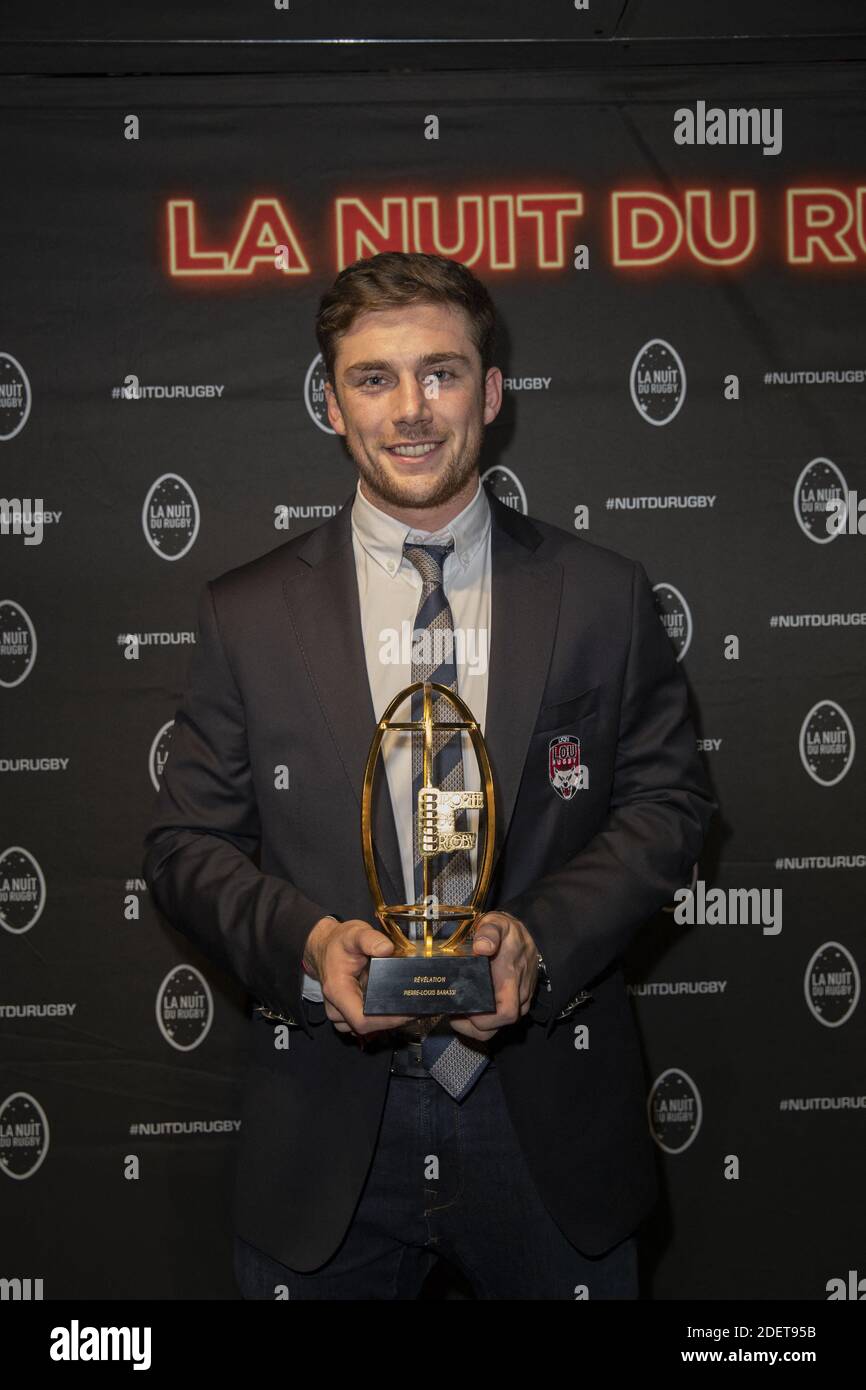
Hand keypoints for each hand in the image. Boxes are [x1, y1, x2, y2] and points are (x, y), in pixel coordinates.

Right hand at [304, 918, 417, 1036]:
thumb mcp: (354, 934)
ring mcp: (340, 1013)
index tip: (408, 1013)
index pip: (362, 1020)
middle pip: (367, 1026)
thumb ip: (370, 939)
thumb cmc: (339, 942)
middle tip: (416, 1007)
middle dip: (393, 1020)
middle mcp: (336, 1007)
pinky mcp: (346, 1013)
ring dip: (387, 1020)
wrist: (324, 946)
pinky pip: (365, 1022)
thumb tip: (386, 948)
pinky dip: (380, 1017)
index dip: (386, 1021)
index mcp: (337, 991)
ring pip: (367, 1027)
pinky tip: (394, 1004)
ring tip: (407, 1005)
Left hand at [447, 910, 538, 1042]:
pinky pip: (498, 1020)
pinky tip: (469, 1007)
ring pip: (496, 1028)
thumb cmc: (510, 932)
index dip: (482, 1020)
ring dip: (474, 1025)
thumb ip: (489, 932)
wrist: (530, 936)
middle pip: (495, 1028)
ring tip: (457, 1011)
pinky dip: (482, 1020)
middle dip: (471, 1027)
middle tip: (453, 1012)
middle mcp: (517, 996)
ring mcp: (518, 1002)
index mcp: (511, 979)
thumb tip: (481, 946)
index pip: (504, 1013)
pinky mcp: (516, 1003)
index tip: (461, 1010)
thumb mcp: (498, 923)